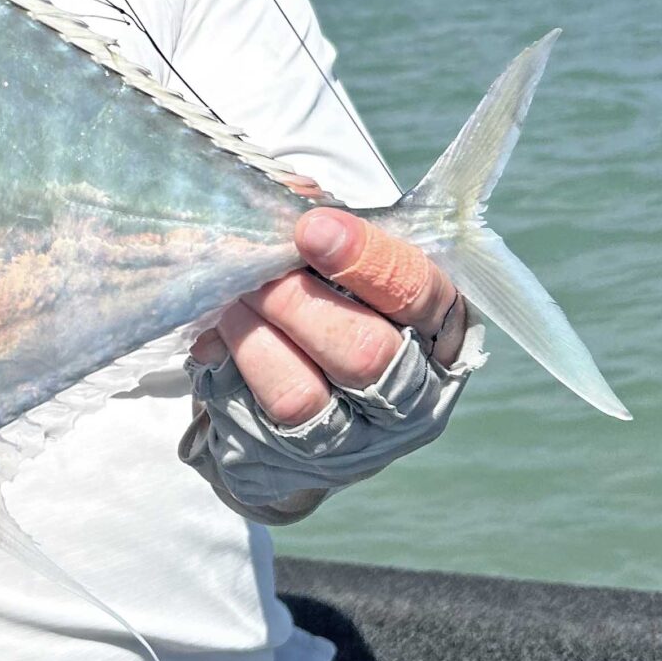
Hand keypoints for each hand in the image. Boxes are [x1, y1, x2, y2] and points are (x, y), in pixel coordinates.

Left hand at [192, 207, 466, 426]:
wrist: (295, 412)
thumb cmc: (332, 313)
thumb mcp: (345, 270)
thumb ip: (330, 233)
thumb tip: (294, 195)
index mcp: (442, 334)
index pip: (421, 295)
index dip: (367, 258)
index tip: (310, 228)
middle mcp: (413, 398)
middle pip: (365, 352)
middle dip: (298, 301)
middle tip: (258, 270)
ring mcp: (357, 441)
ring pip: (301, 393)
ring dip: (254, 333)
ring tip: (232, 298)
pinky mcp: (299, 465)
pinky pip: (256, 414)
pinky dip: (230, 362)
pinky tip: (219, 333)